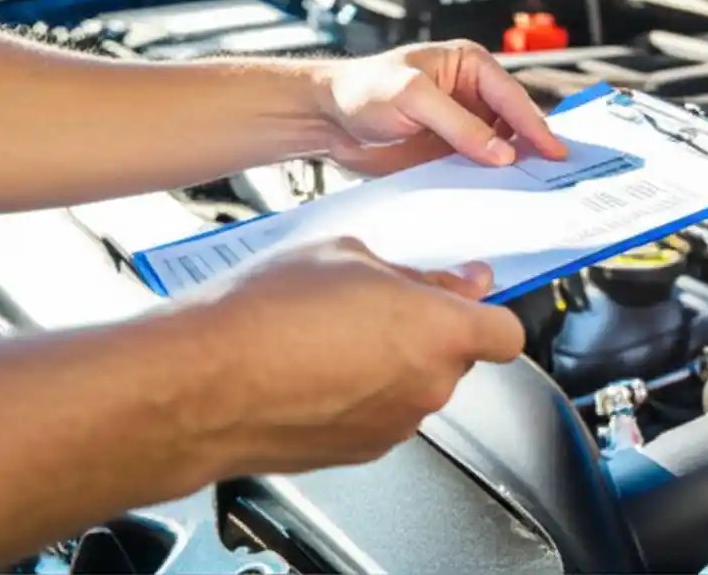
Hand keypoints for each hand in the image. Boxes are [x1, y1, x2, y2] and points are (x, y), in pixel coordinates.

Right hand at [187, 238, 523, 475]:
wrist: (200, 384)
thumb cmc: (266, 314)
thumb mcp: (347, 254)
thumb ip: (416, 273)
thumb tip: (454, 281)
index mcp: (441, 332)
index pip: (507, 332)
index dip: (488, 313)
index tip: (468, 298)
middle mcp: (429, 386)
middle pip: (456, 358)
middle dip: (427, 331)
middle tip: (376, 303)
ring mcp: (395, 426)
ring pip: (415, 387)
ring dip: (391, 364)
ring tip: (331, 335)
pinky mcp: (359, 452)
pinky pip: (379, 415)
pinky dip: (361, 396)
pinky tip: (316, 369)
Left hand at [321, 40, 567, 174]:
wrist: (326, 120)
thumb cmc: (361, 90)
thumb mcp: (411, 98)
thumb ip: (458, 124)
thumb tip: (500, 151)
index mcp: (469, 65)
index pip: (511, 96)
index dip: (534, 125)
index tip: (553, 151)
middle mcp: (472, 95)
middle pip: (513, 123)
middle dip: (531, 147)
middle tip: (553, 174)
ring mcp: (463, 126)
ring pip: (500, 149)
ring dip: (512, 168)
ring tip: (534, 188)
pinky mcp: (449, 153)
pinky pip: (478, 168)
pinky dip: (490, 181)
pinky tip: (500, 195)